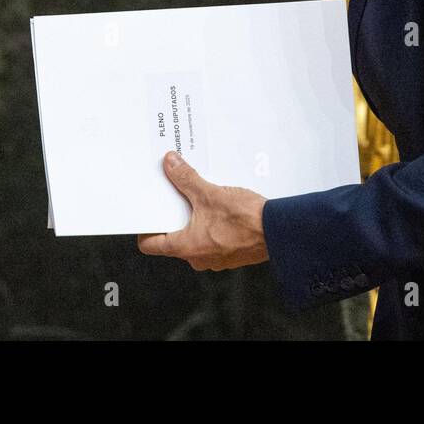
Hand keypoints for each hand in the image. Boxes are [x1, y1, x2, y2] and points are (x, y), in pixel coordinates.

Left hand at [137, 151, 269, 270]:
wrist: (278, 231)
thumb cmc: (245, 220)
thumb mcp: (210, 193)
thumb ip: (186, 178)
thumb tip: (170, 164)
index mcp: (186, 247)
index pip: (151, 245)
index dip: (145, 228)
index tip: (147, 213)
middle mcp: (198, 258)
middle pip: (173, 238)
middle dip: (173, 215)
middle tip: (174, 195)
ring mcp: (215, 258)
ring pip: (195, 237)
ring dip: (195, 218)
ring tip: (199, 196)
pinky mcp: (230, 253)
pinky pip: (212, 238)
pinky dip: (211, 224)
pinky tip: (219, 207)